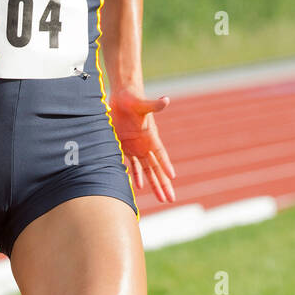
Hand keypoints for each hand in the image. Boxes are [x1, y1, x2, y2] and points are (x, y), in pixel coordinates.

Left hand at [109, 88, 175, 203]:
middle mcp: (146, 145)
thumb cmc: (132, 98)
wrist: (122, 95)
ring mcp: (137, 147)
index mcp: (151, 136)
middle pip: (156, 169)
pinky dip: (136, 176)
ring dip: (153, 185)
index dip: (165, 165)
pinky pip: (133, 165)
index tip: (172, 177)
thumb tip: (166, 100)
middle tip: (170, 199)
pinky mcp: (126, 146)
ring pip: (146, 171)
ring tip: (161, 198)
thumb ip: (154, 105)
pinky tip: (140, 187)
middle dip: (163, 184)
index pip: (160, 154)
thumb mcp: (142, 103)